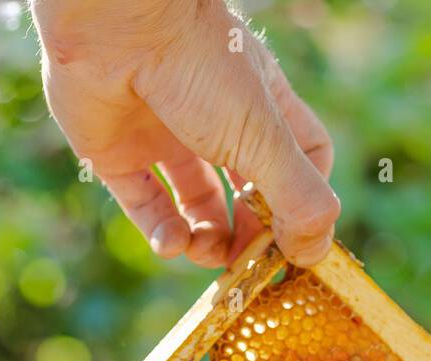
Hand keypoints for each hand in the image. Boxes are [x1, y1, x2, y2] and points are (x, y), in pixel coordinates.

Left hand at [31, 0, 338, 267]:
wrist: (116, 26)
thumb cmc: (202, 67)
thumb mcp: (266, 138)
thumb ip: (300, 200)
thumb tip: (315, 255)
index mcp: (262, 107)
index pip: (303, 159)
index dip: (306, 200)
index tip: (300, 236)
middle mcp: (217, 121)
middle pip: (248, 195)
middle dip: (251, 234)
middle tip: (248, 264)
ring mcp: (166, 136)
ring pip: (197, 206)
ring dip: (206, 240)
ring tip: (206, 252)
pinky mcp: (117, 152)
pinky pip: (145, 205)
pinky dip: (161, 232)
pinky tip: (172, 243)